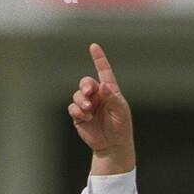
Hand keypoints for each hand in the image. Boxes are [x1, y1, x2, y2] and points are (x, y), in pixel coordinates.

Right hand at [68, 42, 134, 165]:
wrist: (112, 146)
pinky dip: (78, 111)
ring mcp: (87, 106)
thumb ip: (113, 98)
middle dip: (86, 85)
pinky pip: (73, 108)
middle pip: (86, 82)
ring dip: (81, 100)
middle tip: (89, 93)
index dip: (99, 59)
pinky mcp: (79, 116)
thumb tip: (103, 86)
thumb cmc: (121, 127)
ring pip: (77, 95)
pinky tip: (86, 117)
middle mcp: (97, 96)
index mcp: (109, 91)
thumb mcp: (121, 111)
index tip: (94, 47)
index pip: (103, 71)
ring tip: (88, 110)